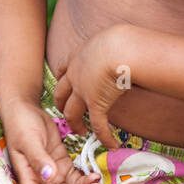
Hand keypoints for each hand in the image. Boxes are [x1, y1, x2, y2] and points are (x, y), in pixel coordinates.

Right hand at [0, 100, 101, 183]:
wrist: (26, 110)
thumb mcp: (29, 140)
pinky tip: (95, 177)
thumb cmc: (21, 124)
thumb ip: (39, 159)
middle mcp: (39, 180)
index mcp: (27, 177)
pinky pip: (75, 180)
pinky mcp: (62, 166)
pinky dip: (85, 182)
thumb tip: (49, 178)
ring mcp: (52, 174)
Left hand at [53, 25, 131, 147]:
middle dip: (61, 105)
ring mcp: (83, 92)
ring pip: (72, 113)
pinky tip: (110, 144)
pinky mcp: (95, 105)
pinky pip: (98, 125)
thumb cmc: (120, 40)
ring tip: (80, 132)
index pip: (63, 70)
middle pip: (61, 94)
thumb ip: (108, 47)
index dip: (62, 79)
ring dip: (75, 124)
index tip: (64, 84)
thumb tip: (122, 46)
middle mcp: (75, 76)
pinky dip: (104, 136)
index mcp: (77, 58)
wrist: (119, 50)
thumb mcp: (107, 39)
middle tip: (65, 112)